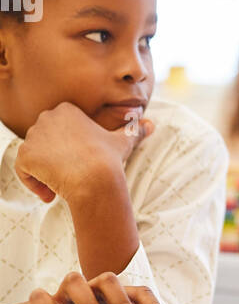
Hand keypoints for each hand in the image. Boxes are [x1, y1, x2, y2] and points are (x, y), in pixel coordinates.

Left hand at [15, 102, 152, 203]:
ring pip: (32, 157)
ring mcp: (34, 137)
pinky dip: (33, 183)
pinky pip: (22, 170)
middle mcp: (46, 118)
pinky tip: (50, 193)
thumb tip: (150, 125)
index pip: (58, 130)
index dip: (67, 150)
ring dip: (44, 174)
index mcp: (66, 110)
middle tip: (70, 177)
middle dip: (54, 161)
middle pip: (44, 142)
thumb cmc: (109, 160)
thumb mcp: (123, 143)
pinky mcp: (25, 155)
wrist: (95, 180)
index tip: (79, 165)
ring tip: (60, 187)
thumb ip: (133, 131)